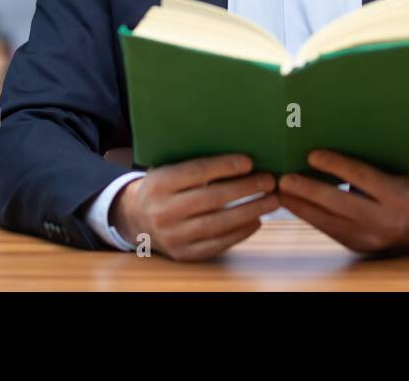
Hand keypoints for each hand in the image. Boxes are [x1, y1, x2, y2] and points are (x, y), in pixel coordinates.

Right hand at [110, 153, 277, 261]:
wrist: (136, 218)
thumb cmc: (163, 187)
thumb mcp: (168, 168)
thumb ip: (194, 162)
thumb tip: (238, 154)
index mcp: (159, 184)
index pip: (196, 172)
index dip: (224, 166)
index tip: (249, 161)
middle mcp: (163, 211)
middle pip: (212, 198)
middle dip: (246, 188)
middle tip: (270, 180)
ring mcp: (173, 236)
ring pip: (218, 223)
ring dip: (250, 211)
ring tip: (272, 200)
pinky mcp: (184, 254)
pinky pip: (217, 244)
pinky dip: (240, 232)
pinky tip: (256, 221)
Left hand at [277, 149, 408, 254]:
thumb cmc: (408, 184)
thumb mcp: (399, 169)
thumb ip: (372, 159)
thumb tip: (335, 134)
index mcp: (398, 194)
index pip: (363, 178)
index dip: (337, 166)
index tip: (312, 155)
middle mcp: (384, 219)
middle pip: (340, 204)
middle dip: (309, 191)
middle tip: (284, 179)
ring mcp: (370, 237)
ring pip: (328, 222)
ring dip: (300, 206)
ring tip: (279, 190)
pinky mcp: (358, 246)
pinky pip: (328, 230)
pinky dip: (309, 215)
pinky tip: (293, 203)